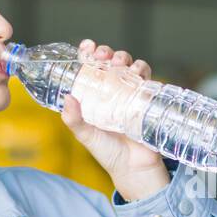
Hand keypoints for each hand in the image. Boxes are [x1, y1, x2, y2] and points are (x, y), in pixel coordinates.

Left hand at [61, 40, 169, 201]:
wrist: (134, 169)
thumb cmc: (108, 153)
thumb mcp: (87, 136)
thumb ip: (74, 120)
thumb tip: (68, 98)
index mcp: (94, 96)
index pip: (89, 68)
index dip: (88, 54)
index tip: (87, 47)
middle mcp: (112, 91)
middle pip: (111, 62)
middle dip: (107, 53)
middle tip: (103, 56)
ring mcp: (131, 94)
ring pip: (130, 66)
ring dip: (125, 58)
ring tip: (120, 64)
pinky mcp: (147, 99)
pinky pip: (148, 78)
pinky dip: (143, 71)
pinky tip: (137, 74)